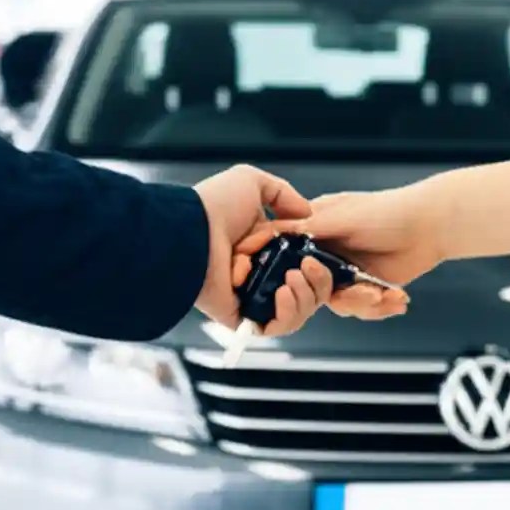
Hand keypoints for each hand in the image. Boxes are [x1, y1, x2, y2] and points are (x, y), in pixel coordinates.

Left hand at [194, 165, 332, 334]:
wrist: (192, 231)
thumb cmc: (213, 207)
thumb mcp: (251, 182)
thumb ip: (284, 194)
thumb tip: (307, 213)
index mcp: (263, 246)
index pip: (304, 265)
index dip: (318, 265)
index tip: (317, 256)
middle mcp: (259, 272)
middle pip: (306, 291)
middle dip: (316, 281)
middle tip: (307, 267)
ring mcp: (251, 296)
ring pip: (297, 311)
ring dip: (303, 296)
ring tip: (291, 279)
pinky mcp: (243, 317)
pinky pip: (275, 327)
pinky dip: (286, 314)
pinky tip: (282, 294)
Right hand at [278, 184, 445, 319]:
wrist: (432, 225)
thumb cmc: (388, 210)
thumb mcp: (342, 216)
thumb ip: (307, 228)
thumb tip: (272, 231)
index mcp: (315, 229)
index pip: (287, 255)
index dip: (289, 272)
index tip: (298, 279)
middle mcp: (327, 252)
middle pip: (311, 287)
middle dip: (333, 293)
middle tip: (354, 288)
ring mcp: (347, 270)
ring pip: (339, 302)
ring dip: (362, 302)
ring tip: (382, 294)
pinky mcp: (368, 285)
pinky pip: (363, 306)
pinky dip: (380, 306)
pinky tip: (396, 298)